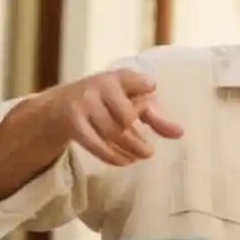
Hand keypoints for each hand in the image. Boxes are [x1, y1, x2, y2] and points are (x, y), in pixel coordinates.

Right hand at [44, 68, 184, 165]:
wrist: (59, 107)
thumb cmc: (106, 104)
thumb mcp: (130, 105)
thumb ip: (155, 118)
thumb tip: (180, 133)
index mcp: (118, 78)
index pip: (131, 78)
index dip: (140, 83)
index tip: (151, 88)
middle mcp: (100, 85)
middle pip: (126, 116)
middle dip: (136, 137)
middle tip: (149, 152)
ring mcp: (85, 102)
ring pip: (113, 132)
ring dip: (129, 149)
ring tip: (139, 157)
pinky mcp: (73, 121)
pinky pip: (96, 143)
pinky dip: (112, 156)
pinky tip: (124, 161)